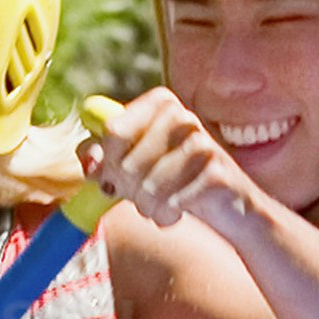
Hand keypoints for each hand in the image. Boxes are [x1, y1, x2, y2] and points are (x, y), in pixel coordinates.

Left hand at [80, 84, 251, 233]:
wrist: (230, 208)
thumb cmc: (174, 182)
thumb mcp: (135, 164)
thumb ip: (104, 156)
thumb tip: (88, 163)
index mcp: (161, 103)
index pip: (114, 130)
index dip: (107, 162)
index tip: (112, 177)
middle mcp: (184, 116)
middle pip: (127, 164)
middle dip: (129, 191)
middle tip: (142, 196)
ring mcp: (204, 143)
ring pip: (150, 187)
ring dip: (148, 207)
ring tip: (160, 206)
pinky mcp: (218, 173)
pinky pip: (173, 203)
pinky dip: (168, 216)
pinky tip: (180, 212)